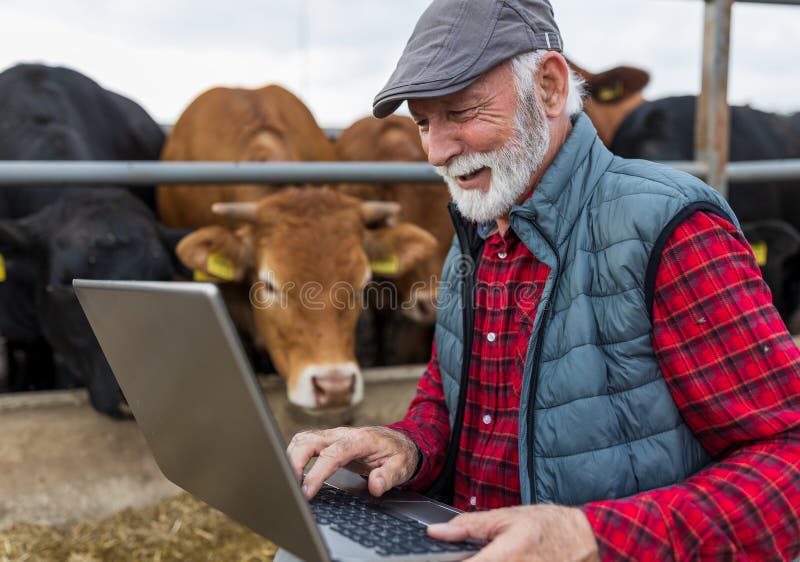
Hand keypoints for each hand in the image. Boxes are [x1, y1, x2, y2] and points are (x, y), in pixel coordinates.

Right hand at [286, 426, 418, 499]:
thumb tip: (375, 486)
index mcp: (360, 440)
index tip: (307, 492)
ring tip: (287, 483)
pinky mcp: (327, 442)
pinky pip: (304, 444)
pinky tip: (291, 473)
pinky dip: (293, 456)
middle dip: (294, 462)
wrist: (398, 441)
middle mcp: (342, 434)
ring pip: (302, 440)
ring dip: (290, 458)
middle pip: (309, 441)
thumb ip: (389, 476)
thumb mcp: (402, 466)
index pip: (332, 454)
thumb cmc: (398, 454)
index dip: (316, 473)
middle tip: (290, 488)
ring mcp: (332, 436)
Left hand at [428, 505, 598, 561]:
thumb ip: (469, 527)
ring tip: (491, 554)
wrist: (587, 541)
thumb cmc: (549, 527)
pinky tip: (495, 560)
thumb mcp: (507, 518)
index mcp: (507, 555)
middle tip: (474, 552)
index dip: (448, 561)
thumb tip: (436, 532)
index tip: (438, 558)